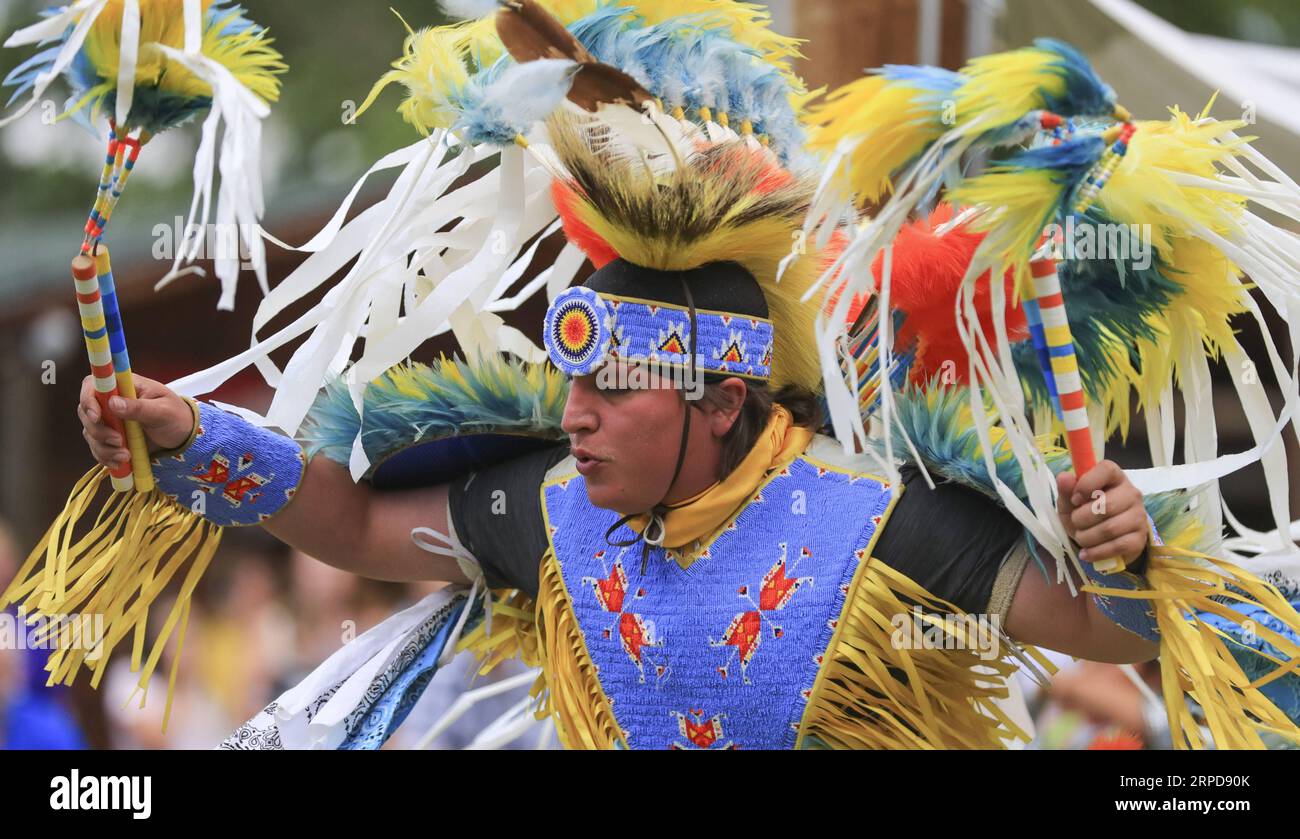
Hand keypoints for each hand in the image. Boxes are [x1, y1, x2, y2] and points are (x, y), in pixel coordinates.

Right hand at [78, 374, 194, 467]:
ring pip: (90, 433)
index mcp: (124, 386)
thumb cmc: (176, 417)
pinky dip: (106, 457)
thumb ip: (139, 407)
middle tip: (119, 441)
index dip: (88, 399)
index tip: (97, 417)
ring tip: (126, 456)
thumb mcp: (163, 411)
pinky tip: (121, 463)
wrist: (184, 437)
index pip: (93, 385)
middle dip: (98, 430)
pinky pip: (98, 448)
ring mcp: (110, 420)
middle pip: (86, 412)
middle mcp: (111, 401)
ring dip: (104, 448)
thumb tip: (113, 403)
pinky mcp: (111, 438)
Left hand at [1056, 459, 1148, 566]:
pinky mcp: (1139, 538)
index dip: (1087, 483)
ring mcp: (1139, 516)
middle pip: (1107, 505)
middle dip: (1082, 518)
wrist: (1101, 540)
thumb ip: (1066, 490)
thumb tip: (1064, 477)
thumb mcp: (1070, 502)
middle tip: (1076, 523)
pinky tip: (1086, 553)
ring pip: (1111, 528)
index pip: (1106, 469)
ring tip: (1081, 538)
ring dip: (1087, 537)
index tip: (1075, 499)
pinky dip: (1096, 552)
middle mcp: (1131, 493)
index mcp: (1114, 477)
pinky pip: (1118, 546)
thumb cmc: (1085, 514)